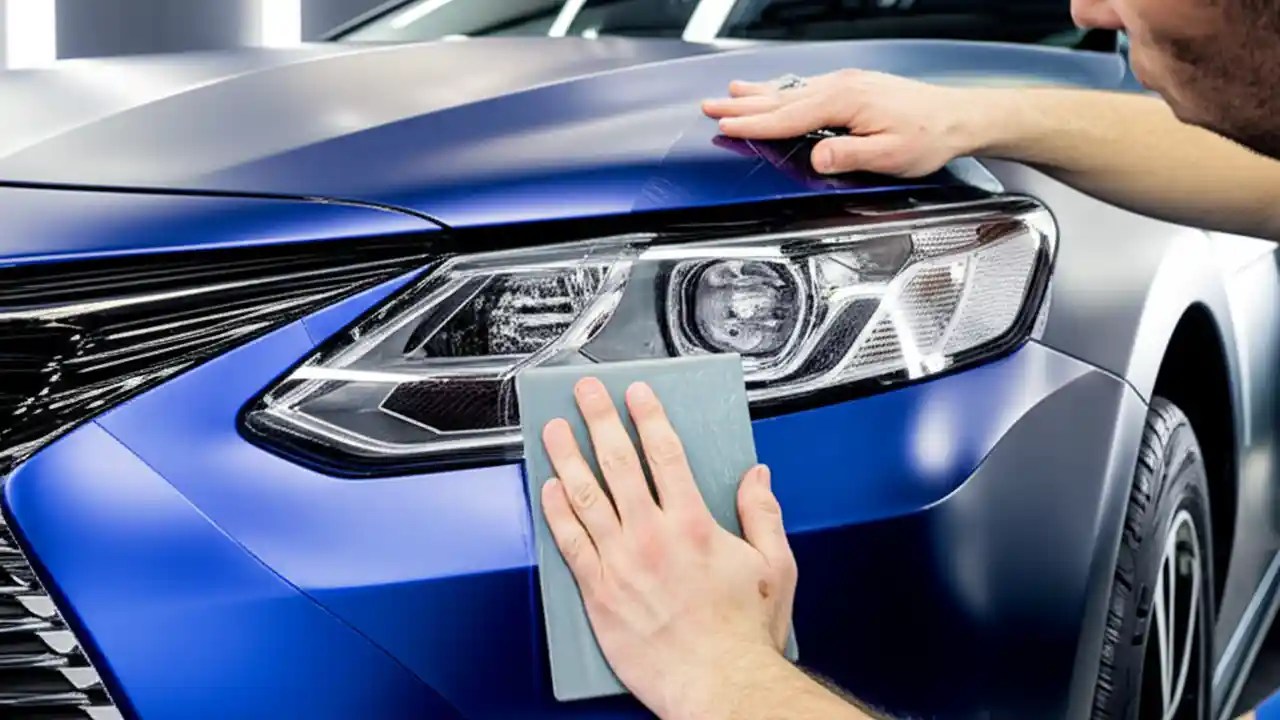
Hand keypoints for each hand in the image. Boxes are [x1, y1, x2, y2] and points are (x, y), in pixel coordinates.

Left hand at [540, 378, 797, 719]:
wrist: (718, 686)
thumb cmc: (744, 636)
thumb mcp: (775, 566)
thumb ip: (764, 514)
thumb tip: (757, 476)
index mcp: (694, 526)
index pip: (665, 454)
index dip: (648, 417)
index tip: (637, 395)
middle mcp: (652, 538)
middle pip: (618, 463)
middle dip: (600, 420)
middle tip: (586, 394)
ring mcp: (620, 564)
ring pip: (584, 496)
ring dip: (567, 457)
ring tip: (556, 430)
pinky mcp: (598, 593)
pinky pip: (569, 543)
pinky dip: (557, 513)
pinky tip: (549, 489)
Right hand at [702, 69, 973, 176]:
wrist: (958, 117)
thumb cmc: (928, 137)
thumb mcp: (889, 156)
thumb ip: (849, 156)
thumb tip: (818, 157)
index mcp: (845, 102)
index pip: (788, 116)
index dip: (753, 123)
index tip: (724, 125)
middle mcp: (842, 86)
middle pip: (781, 98)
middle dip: (744, 104)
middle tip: (711, 106)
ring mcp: (847, 84)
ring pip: (792, 90)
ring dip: (758, 94)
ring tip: (732, 93)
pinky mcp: (854, 87)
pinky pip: (807, 88)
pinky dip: (783, 91)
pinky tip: (775, 93)